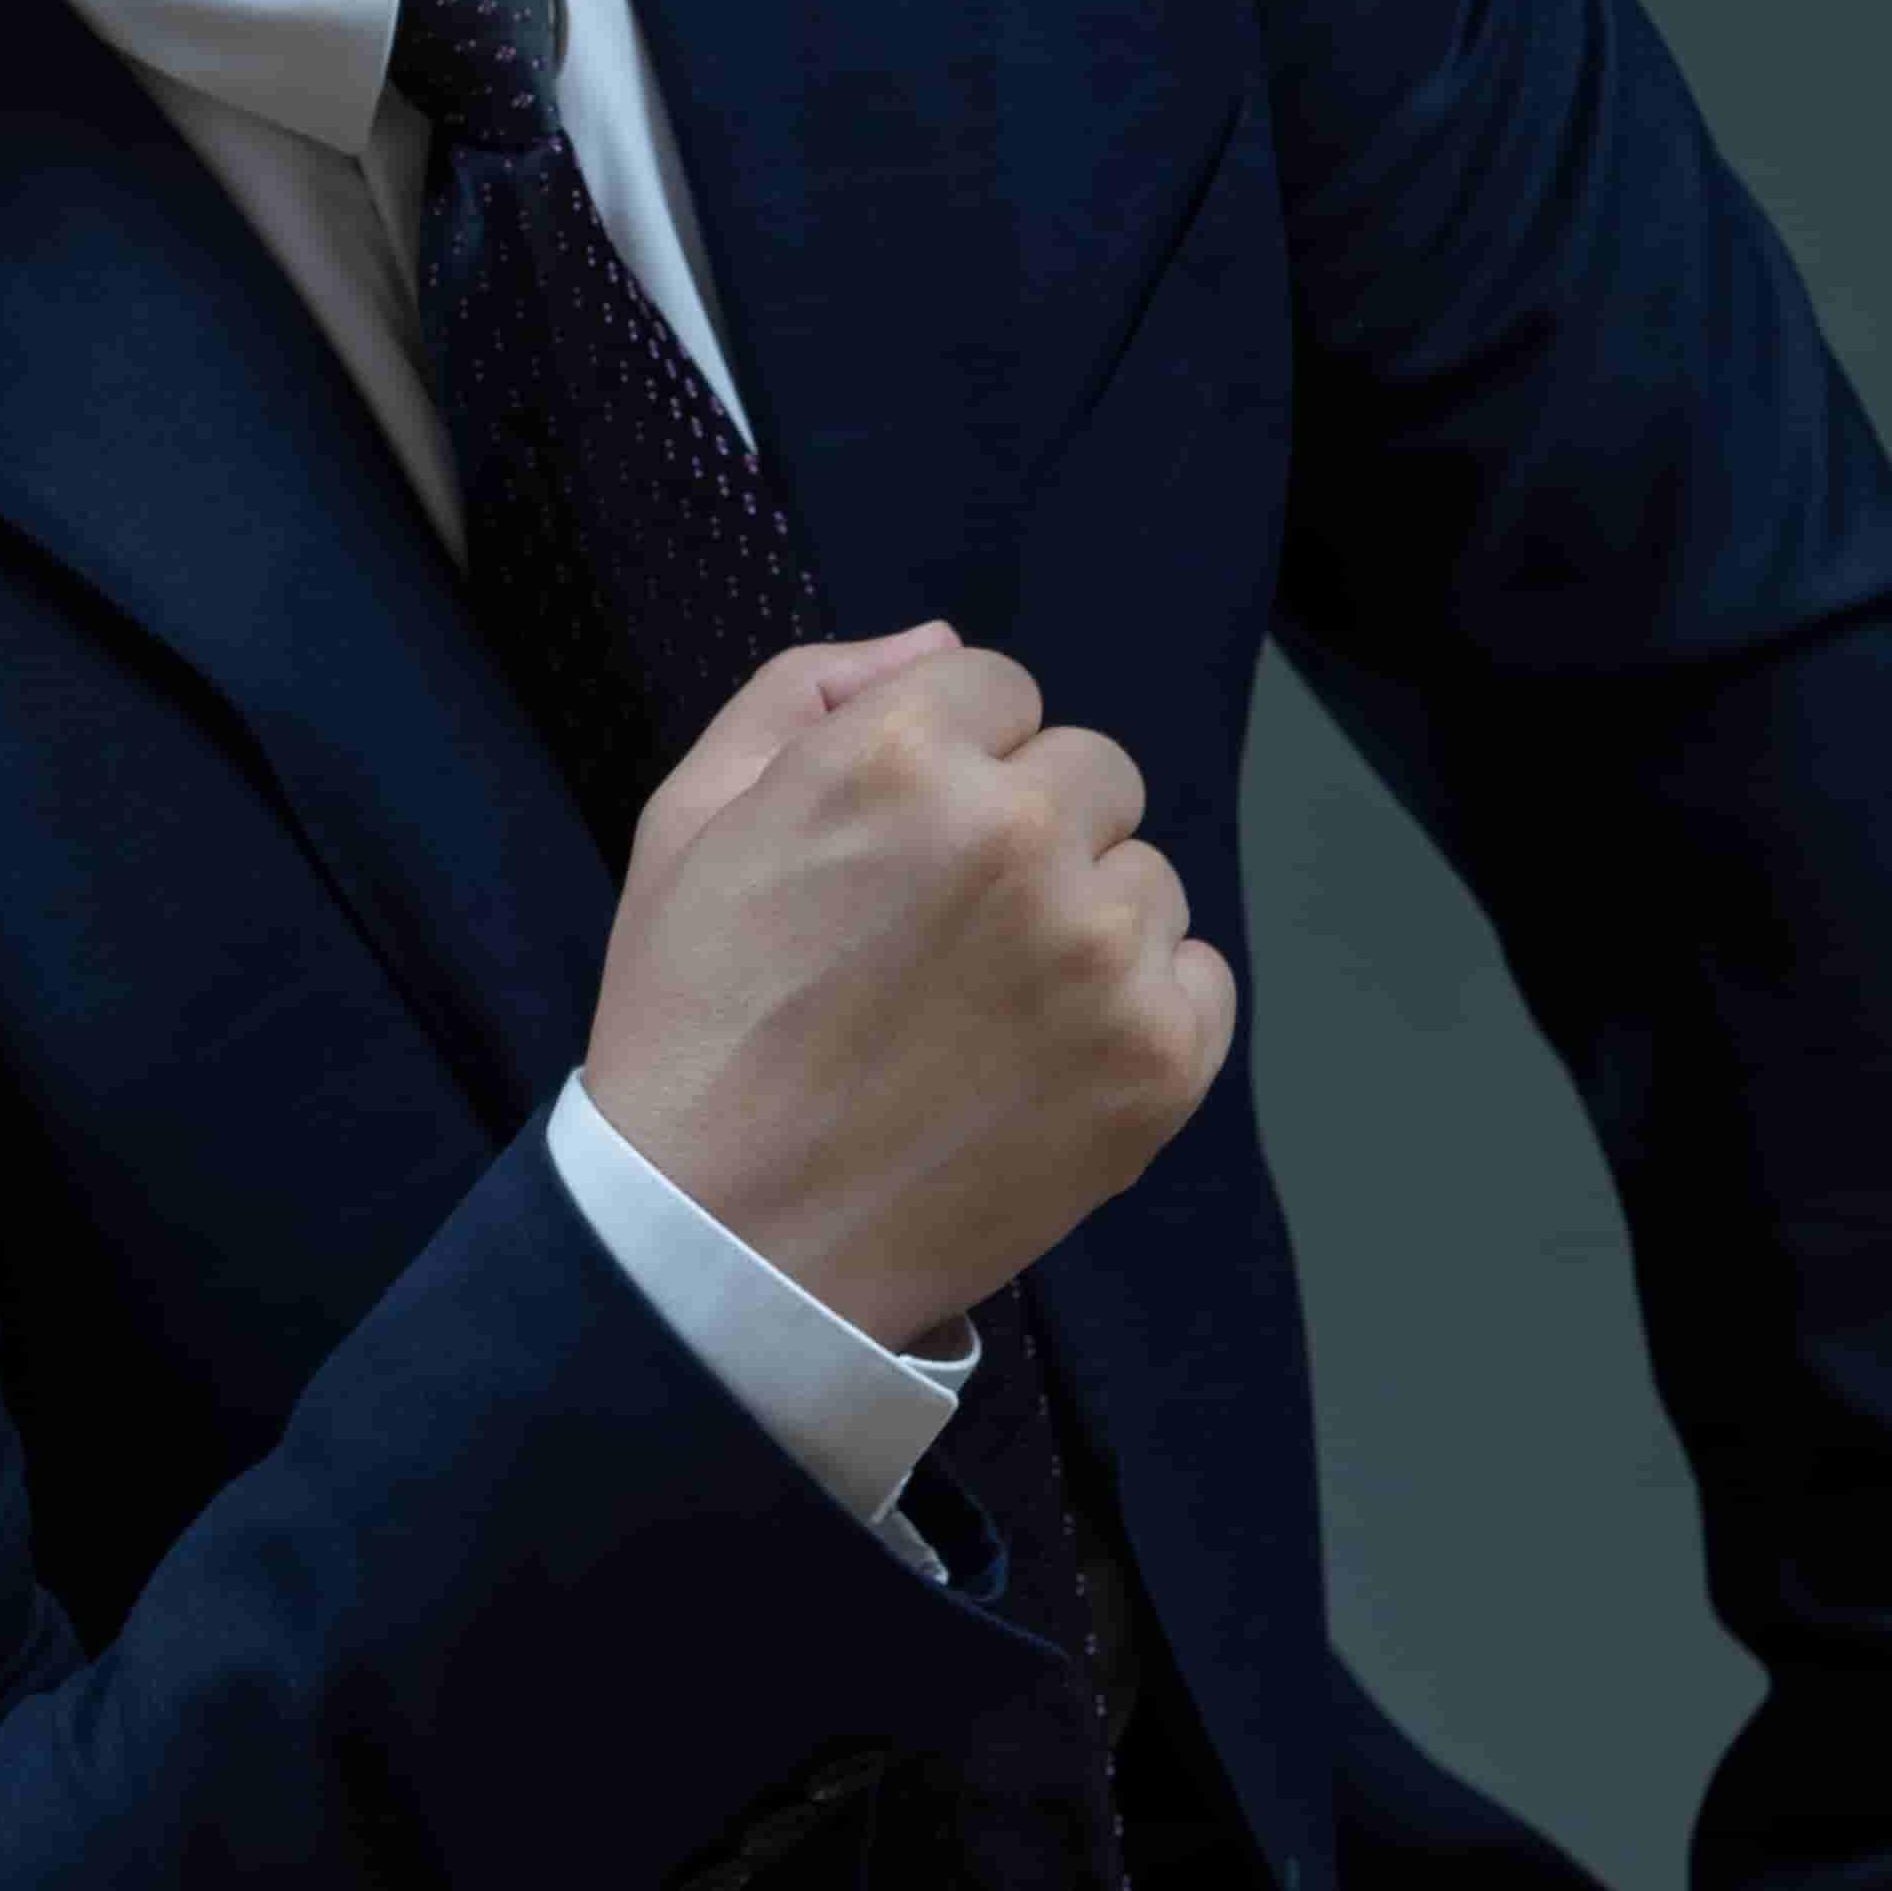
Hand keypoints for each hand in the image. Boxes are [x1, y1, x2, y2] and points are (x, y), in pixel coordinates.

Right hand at [580, 621, 1236, 1354]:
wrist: (730, 1245)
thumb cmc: (697, 1028)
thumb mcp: (691, 821)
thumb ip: (808, 693)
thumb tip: (944, 645)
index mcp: (898, 754)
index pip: (998, 686)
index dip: (948, 764)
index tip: (901, 849)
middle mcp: (1017, 834)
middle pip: (1092, 772)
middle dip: (1030, 830)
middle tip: (943, 938)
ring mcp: (1100, 953)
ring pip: (1145, 880)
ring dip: (1086, 924)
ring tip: (982, 1013)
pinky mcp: (1159, 1061)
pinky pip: (1200, 979)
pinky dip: (1142, 1013)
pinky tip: (1044, 1061)